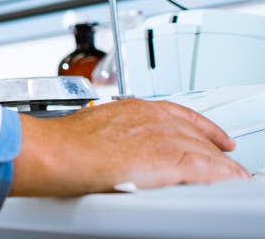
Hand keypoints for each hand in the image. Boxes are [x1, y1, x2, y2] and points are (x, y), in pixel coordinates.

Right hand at [10, 98, 250, 196]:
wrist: (57, 151)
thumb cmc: (65, 142)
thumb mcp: (96, 127)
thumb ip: (117, 134)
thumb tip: (117, 149)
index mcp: (134, 107)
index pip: (180, 114)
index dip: (203, 127)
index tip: (215, 137)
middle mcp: (152, 117)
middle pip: (196, 132)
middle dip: (212, 149)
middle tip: (225, 164)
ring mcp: (162, 136)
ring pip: (205, 150)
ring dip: (222, 166)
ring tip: (233, 178)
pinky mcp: (169, 159)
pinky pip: (209, 168)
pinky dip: (224, 176)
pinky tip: (230, 183)